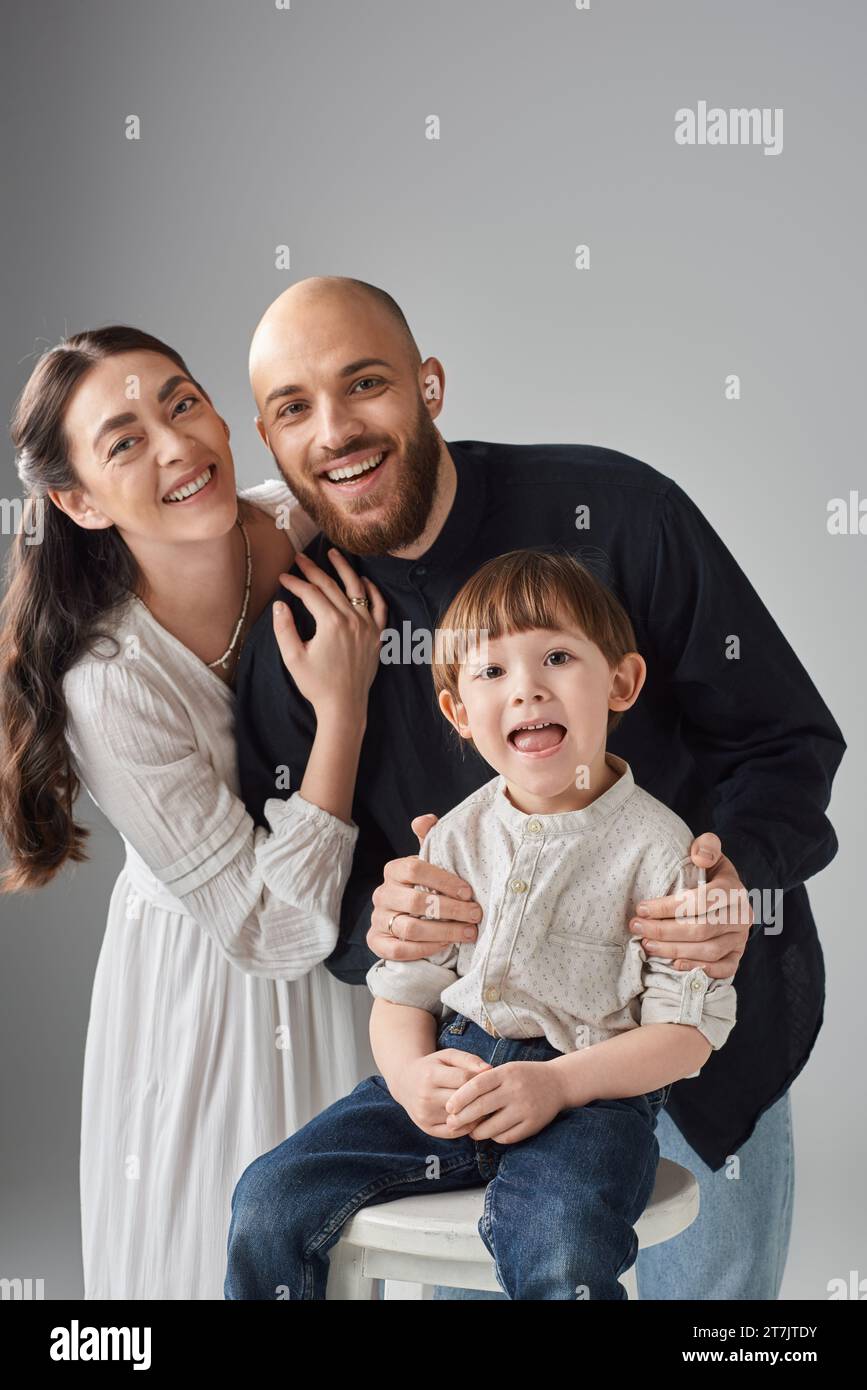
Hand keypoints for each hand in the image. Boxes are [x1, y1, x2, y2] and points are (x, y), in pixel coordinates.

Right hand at [271, 548, 386, 716]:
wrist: (344, 706)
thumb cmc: (317, 684)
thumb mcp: (293, 658)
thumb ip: (284, 629)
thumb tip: (280, 604)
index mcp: (331, 623)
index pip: (310, 593)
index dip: (294, 583)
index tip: (282, 577)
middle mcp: (352, 620)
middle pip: (331, 586)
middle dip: (313, 569)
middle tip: (300, 557)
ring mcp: (368, 627)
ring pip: (357, 589)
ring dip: (344, 568)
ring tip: (334, 554)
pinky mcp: (377, 636)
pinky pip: (380, 607)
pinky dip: (373, 591)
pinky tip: (363, 581)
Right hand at [366, 819, 483, 962]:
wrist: (412, 921)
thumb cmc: (427, 888)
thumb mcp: (431, 865)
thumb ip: (429, 842)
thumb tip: (424, 819)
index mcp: (394, 870)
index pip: (415, 868)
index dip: (444, 880)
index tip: (468, 891)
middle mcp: (382, 893)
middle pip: (415, 901)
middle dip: (451, 909)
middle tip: (475, 915)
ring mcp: (378, 918)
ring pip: (409, 927)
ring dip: (444, 932)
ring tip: (468, 932)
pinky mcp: (377, 942)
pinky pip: (398, 949)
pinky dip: (425, 949)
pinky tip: (446, 945)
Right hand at [390, 1049, 492, 1138]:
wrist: (405, 1082)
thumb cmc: (432, 1066)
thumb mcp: (447, 1056)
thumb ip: (469, 1059)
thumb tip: (490, 1070)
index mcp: (430, 1075)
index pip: (464, 1079)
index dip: (481, 1079)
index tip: (490, 1079)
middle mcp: (426, 1096)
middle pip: (463, 1101)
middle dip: (481, 1098)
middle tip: (493, 1096)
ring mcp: (425, 1114)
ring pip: (460, 1118)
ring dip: (476, 1114)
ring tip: (485, 1106)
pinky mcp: (427, 1128)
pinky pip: (454, 1132)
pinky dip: (467, 1126)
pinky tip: (473, 1117)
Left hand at [443, 1060, 566, 1144]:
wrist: (558, 1083)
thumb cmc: (524, 1076)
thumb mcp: (506, 1070)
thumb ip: (486, 1081)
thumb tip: (458, 1102)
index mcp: (506, 1073)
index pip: (476, 1085)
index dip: (459, 1098)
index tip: (448, 1108)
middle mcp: (515, 1090)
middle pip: (481, 1107)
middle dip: (462, 1118)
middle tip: (451, 1124)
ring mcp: (525, 1108)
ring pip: (492, 1127)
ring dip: (477, 1132)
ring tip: (470, 1132)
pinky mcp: (533, 1124)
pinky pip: (507, 1137)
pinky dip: (495, 1138)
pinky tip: (491, 1134)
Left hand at [629, 833, 751, 977]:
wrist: (727, 893)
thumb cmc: (709, 871)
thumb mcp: (709, 851)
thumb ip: (707, 846)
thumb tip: (699, 856)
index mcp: (734, 889)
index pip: (701, 901)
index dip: (668, 907)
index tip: (642, 908)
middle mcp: (742, 915)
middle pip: (702, 929)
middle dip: (665, 930)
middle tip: (637, 928)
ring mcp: (741, 938)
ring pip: (709, 951)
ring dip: (674, 950)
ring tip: (647, 944)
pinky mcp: (737, 956)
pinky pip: (723, 969)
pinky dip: (698, 968)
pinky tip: (674, 963)